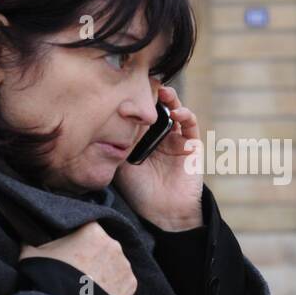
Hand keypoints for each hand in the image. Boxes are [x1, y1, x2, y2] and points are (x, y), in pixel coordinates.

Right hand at [19, 222, 137, 294]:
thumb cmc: (47, 279)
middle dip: (92, 254)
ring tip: (87, 286)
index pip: (87, 228)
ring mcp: (124, 265)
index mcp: (92, 230)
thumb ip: (35, 237)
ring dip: (103, 270)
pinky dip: (113, 286)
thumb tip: (31, 233)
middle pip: (102, 245)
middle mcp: (113, 244)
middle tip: (77, 270)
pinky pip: (122, 281)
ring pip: (113, 263)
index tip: (70, 250)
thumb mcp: (30, 251)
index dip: (77, 239)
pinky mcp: (130, 285)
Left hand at [112, 84, 203, 231]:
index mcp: (141, 138)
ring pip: (174, 109)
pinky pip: (191, 124)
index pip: (137, 111)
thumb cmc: (139, 192)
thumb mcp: (121, 164)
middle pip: (156, 106)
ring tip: (162, 91)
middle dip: (151, 92)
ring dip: (170, 98)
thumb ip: (116, 144)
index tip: (124, 87)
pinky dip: (186, 114)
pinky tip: (177, 112)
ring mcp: (176, 138)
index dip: (133, 98)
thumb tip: (103, 121)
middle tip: (144, 81)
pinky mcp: (192, 144)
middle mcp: (158, 135)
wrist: (163, 213)